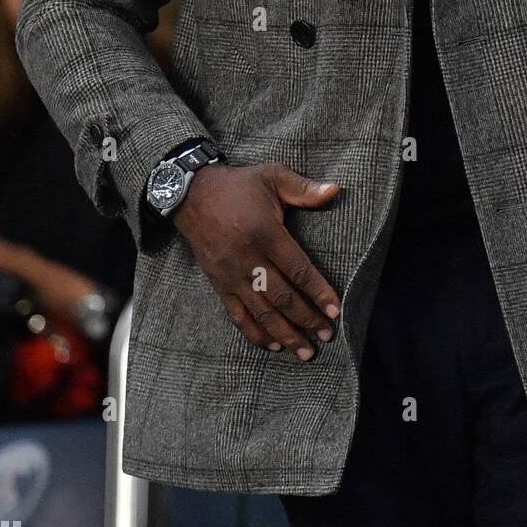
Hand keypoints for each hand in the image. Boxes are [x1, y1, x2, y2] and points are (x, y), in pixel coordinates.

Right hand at [174, 161, 341, 359]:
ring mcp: (231, 275)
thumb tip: (336, 190)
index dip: (318, 292)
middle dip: (306, 319)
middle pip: (282, 297)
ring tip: (305, 351)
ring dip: (285, 333)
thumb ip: (304, 188)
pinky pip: (237, 315)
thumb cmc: (238, 185)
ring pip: (261, 312)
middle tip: (326, 336)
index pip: (298, 269)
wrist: (191, 193)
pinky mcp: (218, 283)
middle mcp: (248, 258)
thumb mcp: (272, 175)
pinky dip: (254, 332)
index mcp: (265, 233)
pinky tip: (272, 345)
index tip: (336, 311)